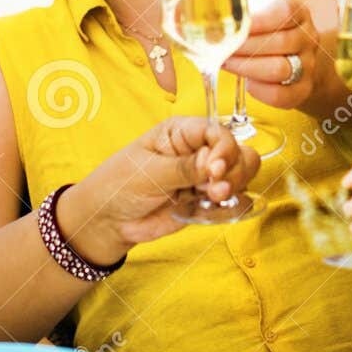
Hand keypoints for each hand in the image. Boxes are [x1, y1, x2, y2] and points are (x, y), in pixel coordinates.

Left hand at [62, 117, 259, 259]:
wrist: (110, 220)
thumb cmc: (120, 184)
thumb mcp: (148, 172)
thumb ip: (183, 168)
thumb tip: (213, 161)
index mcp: (182, 132)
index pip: (217, 131)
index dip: (224, 148)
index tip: (215, 169)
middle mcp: (198, 150)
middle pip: (238, 152)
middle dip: (234, 170)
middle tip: (215, 189)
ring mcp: (205, 176)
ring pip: (241, 174)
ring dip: (234, 187)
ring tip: (212, 198)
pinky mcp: (206, 200)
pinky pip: (233, 200)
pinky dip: (230, 206)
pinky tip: (211, 210)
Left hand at [222, 0, 336, 114]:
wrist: (299, 63)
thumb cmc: (271, 37)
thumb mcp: (264, 20)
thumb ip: (244, 19)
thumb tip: (209, 24)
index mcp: (299, 15)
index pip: (285, 13)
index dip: (259, 20)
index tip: (234, 23)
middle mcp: (308, 39)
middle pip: (280, 42)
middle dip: (245, 46)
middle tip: (221, 47)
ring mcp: (309, 66)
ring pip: (279, 69)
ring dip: (247, 67)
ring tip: (228, 63)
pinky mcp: (303, 91)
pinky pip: (280, 95)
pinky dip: (258, 90)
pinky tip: (247, 82)